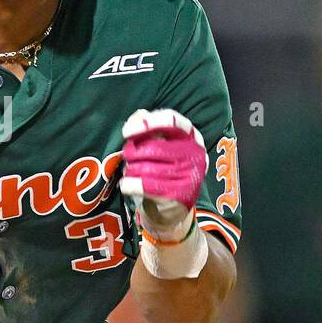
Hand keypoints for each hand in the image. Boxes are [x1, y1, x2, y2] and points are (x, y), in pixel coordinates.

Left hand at [119, 108, 207, 242]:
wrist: (171, 207)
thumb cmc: (162, 167)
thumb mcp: (159, 143)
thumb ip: (148, 127)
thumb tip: (140, 115)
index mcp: (190, 135)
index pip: (171, 120)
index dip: (147, 124)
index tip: (127, 132)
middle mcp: (195, 152)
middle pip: (152, 147)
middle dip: (132, 153)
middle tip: (128, 158)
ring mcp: (190, 174)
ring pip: (146, 168)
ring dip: (131, 170)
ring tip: (130, 172)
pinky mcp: (181, 194)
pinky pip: (146, 186)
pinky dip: (130, 184)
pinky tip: (126, 185)